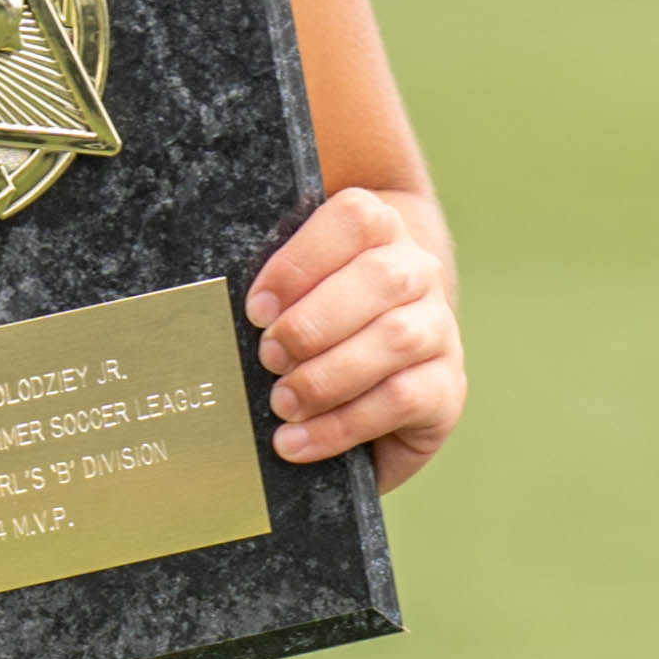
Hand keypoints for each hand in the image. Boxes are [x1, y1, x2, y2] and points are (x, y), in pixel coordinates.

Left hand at [250, 186, 461, 489]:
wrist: (373, 376)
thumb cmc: (314, 324)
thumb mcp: (294, 295)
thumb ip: (271, 289)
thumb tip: (212, 312)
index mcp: (380, 231)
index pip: (354, 219)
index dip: (300, 262)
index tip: (255, 308)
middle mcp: (420, 272)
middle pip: (382, 278)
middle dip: (312, 323)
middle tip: (267, 358)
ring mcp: (439, 330)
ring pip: (395, 339)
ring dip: (327, 375)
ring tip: (281, 403)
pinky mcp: (446, 388)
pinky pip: (402, 400)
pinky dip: (341, 424)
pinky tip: (298, 440)